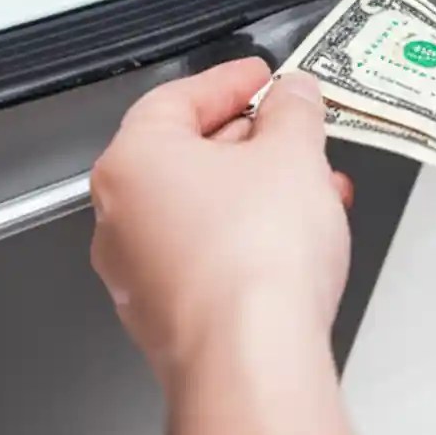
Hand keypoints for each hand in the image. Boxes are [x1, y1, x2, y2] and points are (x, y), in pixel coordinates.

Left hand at [90, 58, 357, 434]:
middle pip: (186, 155)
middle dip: (252, 140)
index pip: (176, 98)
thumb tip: (294, 96)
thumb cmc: (253, 257)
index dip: (229, 81)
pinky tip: (296, 235)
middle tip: (294, 129)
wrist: (252, 356)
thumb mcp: (292, 153)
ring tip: (314, 185)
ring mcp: (137, 270)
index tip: (261, 77)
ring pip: (201, 209)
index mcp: (132, 162)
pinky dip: (248, 236)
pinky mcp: (166, 312)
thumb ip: (294, 111)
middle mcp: (121, 215)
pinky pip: (207, 254)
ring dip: (258, 191)